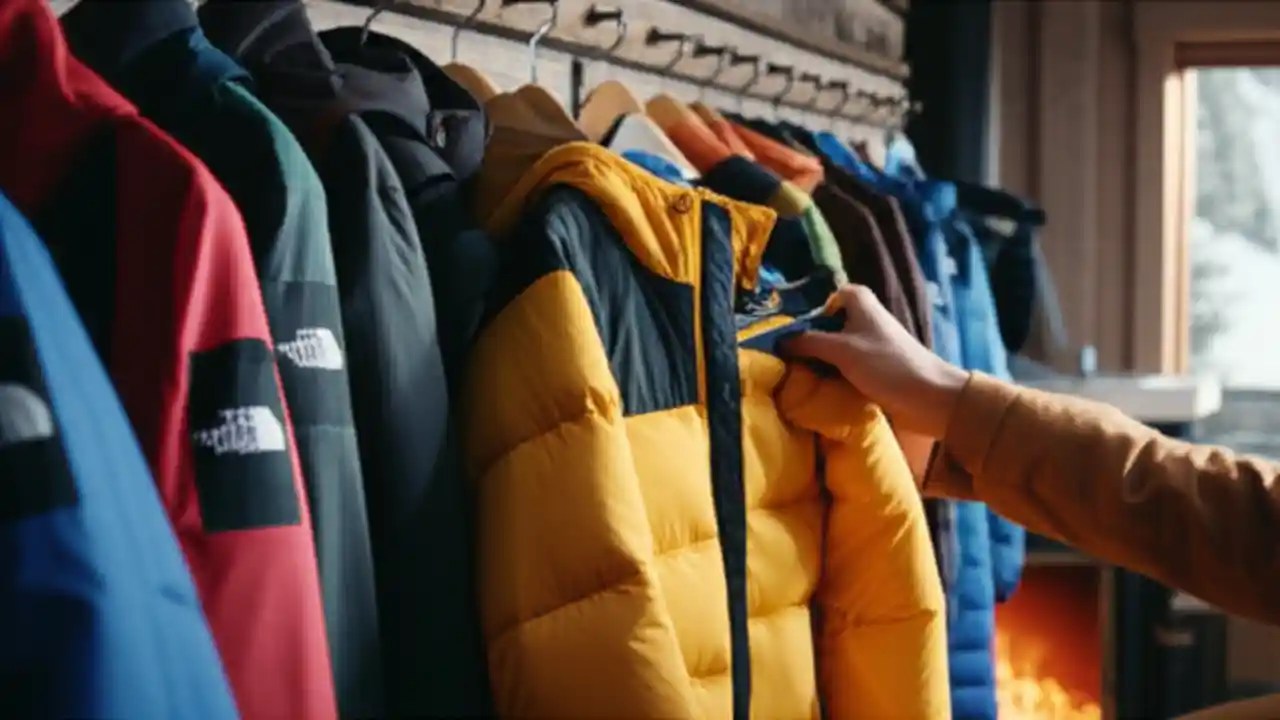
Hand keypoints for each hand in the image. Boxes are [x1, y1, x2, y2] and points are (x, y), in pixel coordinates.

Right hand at [781, 285, 968, 438]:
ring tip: (787, 371)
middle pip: (823, 324)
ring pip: (830, 348)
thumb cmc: (887, 365)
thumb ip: (808, 342)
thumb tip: (779, 341)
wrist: (929, 398)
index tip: (780, 327)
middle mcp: (862, 319)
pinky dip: (827, 375)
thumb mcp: (842, 350)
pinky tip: (810, 385)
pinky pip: (840, 368)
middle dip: (803, 338)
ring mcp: (866, 346)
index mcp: (859, 302)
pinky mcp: (870, 369)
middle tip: (776, 352)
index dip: (803, 309)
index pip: (823, 296)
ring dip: (814, 360)